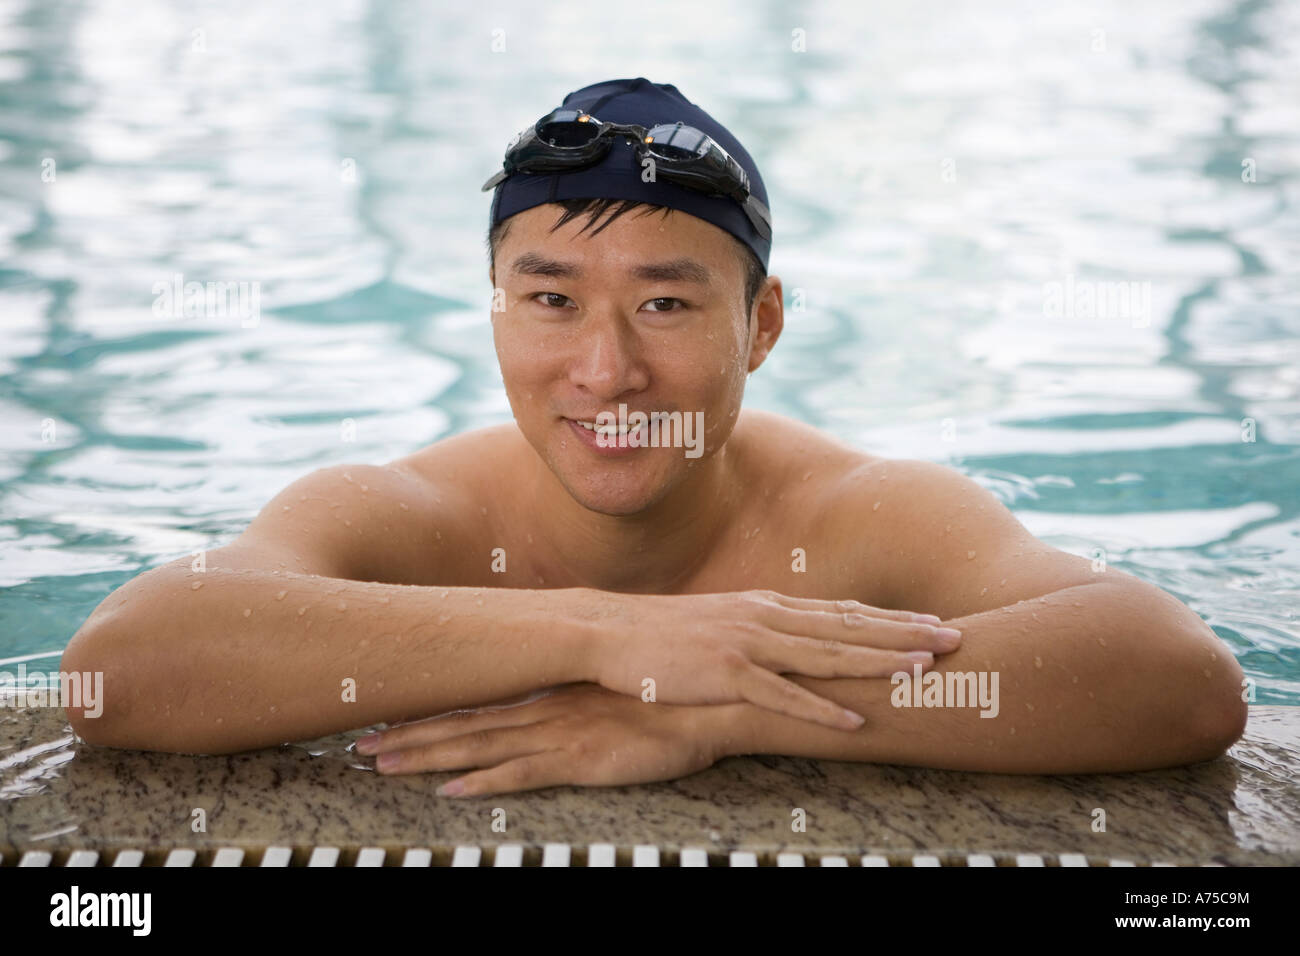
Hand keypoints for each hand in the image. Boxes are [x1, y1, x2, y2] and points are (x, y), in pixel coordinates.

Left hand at [355, 683, 721, 796]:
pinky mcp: (581, 759)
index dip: (433, 710)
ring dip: (427, 756)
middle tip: (360, 743)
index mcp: (552, 690)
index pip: (480, 700)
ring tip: (382, 763)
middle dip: (410, 734)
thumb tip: (553, 705)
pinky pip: (522, 774)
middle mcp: (546, 706)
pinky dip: (482, 783)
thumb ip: (579, 697)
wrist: (711, 701)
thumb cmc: (670, 697)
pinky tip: (451, 792)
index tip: (392, 714)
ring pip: (479, 745)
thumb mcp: (614, 690)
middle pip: (464, 722)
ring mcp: (560, 732)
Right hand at [588, 589, 960, 730]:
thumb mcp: (718, 625)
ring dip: (878, 663)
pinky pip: (783, 696)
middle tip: (957, 638)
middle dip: (905, 634)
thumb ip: (756, 632)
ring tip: (924, 672)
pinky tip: (856, 719)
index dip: (890, 619)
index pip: (841, 611)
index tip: (932, 622)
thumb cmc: (661, 635)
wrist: (608, 631)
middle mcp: (765, 617)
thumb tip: (788, 644)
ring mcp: (747, 643)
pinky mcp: (725, 673)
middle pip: (848, 627)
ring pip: (826, 655)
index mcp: (766, 607)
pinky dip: (822, 708)